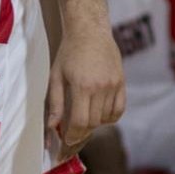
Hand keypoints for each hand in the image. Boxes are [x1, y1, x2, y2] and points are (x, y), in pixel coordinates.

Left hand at [47, 24, 124, 159]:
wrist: (90, 30)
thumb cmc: (68, 52)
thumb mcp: (56, 76)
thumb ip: (55, 103)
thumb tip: (52, 127)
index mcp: (82, 85)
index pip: (80, 122)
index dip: (72, 137)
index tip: (65, 143)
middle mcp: (100, 87)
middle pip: (93, 123)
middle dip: (81, 133)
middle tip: (71, 135)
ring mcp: (114, 85)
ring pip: (106, 118)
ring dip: (94, 124)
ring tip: (83, 117)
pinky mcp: (122, 82)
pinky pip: (119, 110)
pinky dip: (109, 117)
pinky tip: (99, 113)